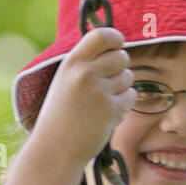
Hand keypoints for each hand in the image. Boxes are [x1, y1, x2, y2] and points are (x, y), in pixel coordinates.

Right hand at [34, 27, 136, 167]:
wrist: (55, 149)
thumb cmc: (61, 115)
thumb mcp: (65, 81)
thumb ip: (86, 64)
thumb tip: (116, 48)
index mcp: (72, 63)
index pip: (102, 35)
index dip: (115, 38)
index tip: (118, 45)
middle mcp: (85, 73)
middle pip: (122, 56)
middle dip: (120, 68)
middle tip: (108, 84)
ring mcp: (99, 91)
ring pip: (128, 77)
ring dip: (122, 89)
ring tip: (102, 103)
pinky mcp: (110, 109)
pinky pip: (130, 97)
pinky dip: (123, 106)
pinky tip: (106, 115)